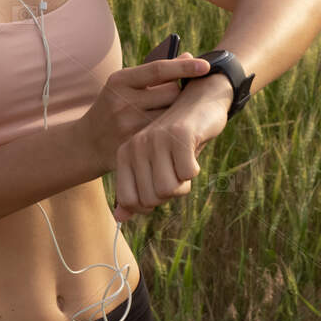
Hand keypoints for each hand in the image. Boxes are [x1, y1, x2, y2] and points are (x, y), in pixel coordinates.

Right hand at [79, 53, 211, 175]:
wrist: (87, 143)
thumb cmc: (114, 107)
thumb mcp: (126, 85)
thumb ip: (156, 73)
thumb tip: (188, 56)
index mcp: (120, 81)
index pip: (158, 69)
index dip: (185, 67)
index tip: (207, 66)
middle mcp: (122, 102)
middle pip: (170, 93)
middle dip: (179, 94)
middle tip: (175, 99)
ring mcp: (127, 126)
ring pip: (171, 116)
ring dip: (177, 114)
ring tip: (171, 116)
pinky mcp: (133, 146)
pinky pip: (165, 136)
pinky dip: (173, 132)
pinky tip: (172, 133)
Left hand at [111, 72, 232, 222]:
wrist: (200, 101)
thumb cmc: (176, 140)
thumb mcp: (154, 166)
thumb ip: (136, 191)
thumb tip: (120, 218)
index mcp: (125, 154)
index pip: (131, 201)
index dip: (151, 202)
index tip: (161, 184)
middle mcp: (136, 146)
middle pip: (153, 198)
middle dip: (171, 192)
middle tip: (176, 169)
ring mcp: (157, 139)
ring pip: (169, 189)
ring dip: (184, 182)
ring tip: (183, 160)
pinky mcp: (179, 134)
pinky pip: (188, 174)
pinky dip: (195, 169)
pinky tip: (193, 151)